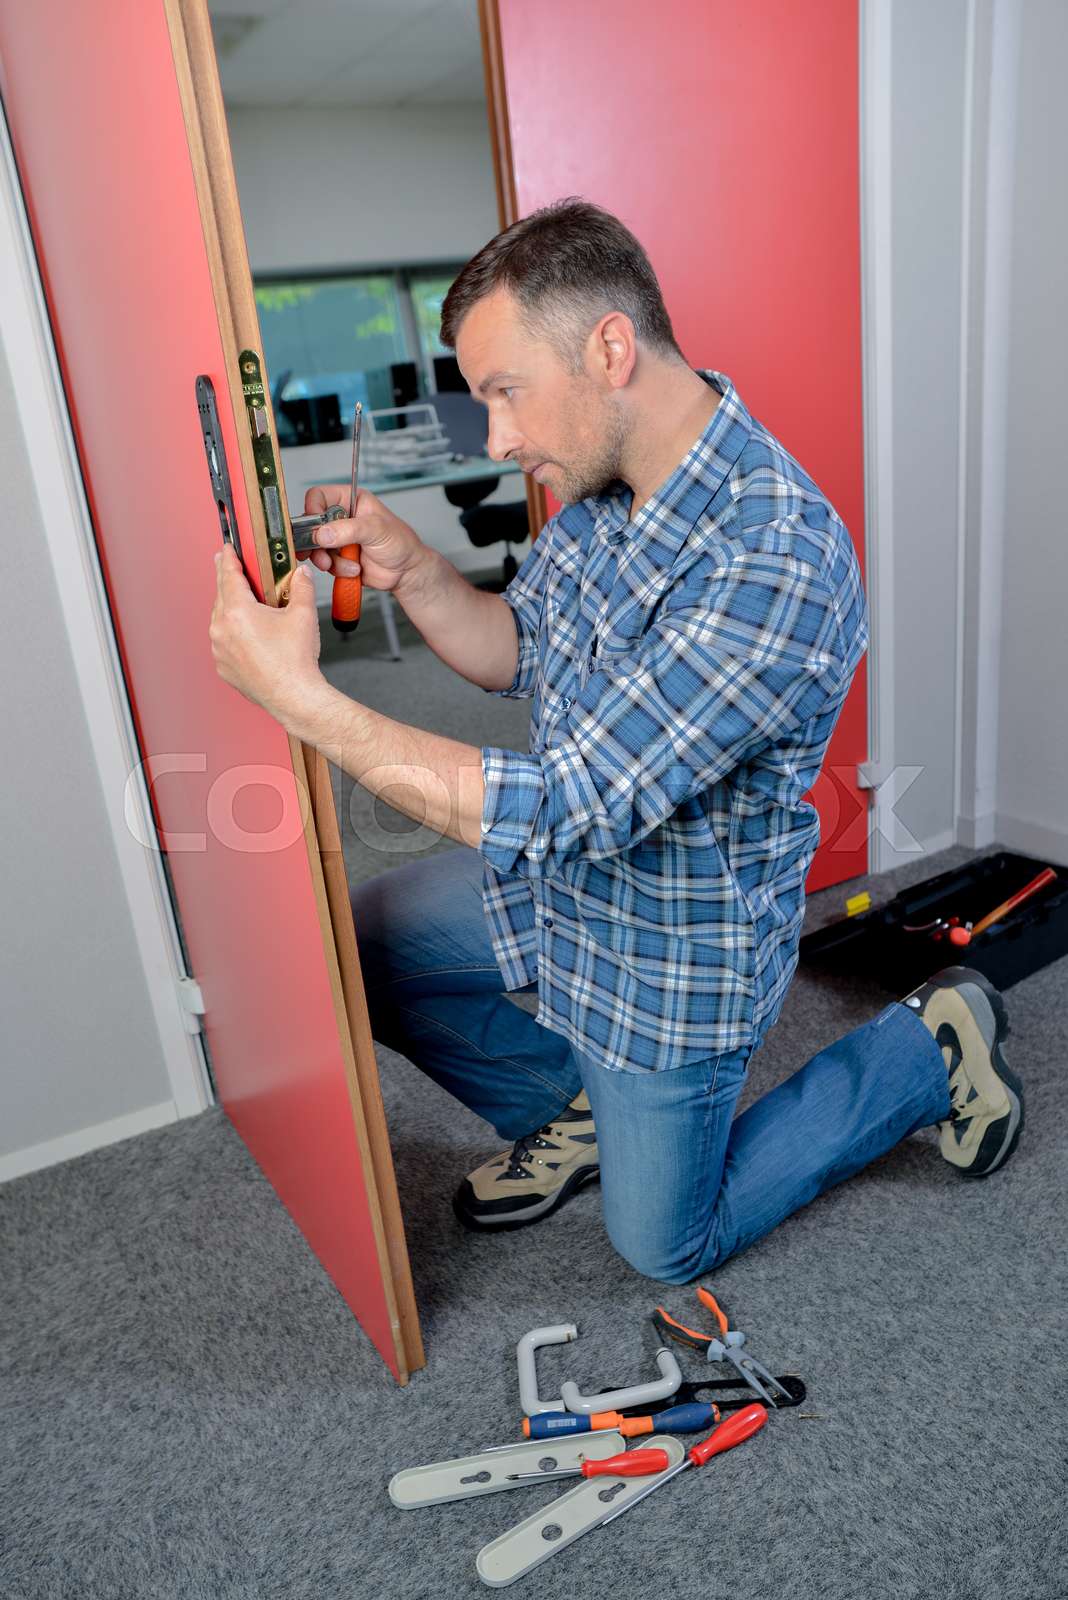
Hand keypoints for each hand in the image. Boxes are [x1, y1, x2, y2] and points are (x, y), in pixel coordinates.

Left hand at [209, 545, 326, 726]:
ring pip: (220, 619)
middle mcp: (222, 629)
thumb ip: (301, 588)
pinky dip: (232, 633)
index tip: (226, 549)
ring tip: (246, 605)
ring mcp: (219, 649)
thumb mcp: (302, 615)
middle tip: (233, 569)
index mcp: (237, 612)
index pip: (228, 575)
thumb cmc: (295, 661)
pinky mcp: (222, 666)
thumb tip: (301, 574)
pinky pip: (223, 642)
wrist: (293, 696)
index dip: (228, 558)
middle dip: (228, 581)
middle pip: (221, 595)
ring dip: (230, 608)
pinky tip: (248, 634)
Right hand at [300, 483, 427, 592]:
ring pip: (315, 546)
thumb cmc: (400, 543)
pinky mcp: (338, 557)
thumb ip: (349, 530)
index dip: (313, 509)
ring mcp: (338, 538)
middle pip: (312, 523)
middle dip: (316, 541)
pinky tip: (354, 568)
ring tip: (346, 563)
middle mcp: (341, 518)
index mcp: (350, 500)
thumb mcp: (376, 530)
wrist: (406, 572)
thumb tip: (323, 533)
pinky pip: (324, 562)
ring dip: (327, 558)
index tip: (316, 526)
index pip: (319, 496)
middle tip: (322, 550)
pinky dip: (337, 569)